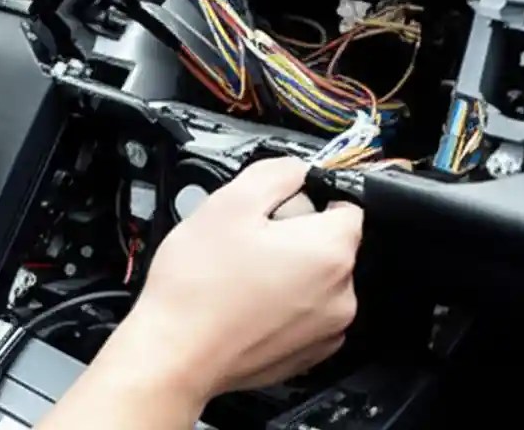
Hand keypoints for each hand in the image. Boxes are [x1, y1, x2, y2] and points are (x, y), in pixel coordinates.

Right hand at [105, 158, 362, 404]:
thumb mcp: (231, 202)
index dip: (310, 198)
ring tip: (242, 275)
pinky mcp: (308, 354)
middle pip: (331, 243)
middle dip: (295, 235)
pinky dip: (285, 305)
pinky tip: (247, 303)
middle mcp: (341, 294)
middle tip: (249, 241)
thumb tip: (297, 169)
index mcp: (330, 252)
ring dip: (289, 271)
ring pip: (317, 279)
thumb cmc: (198, 287)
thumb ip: (276, 172)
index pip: (347, 205)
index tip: (279, 206)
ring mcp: (327, 330)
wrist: (175, 354)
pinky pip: (307, 314)